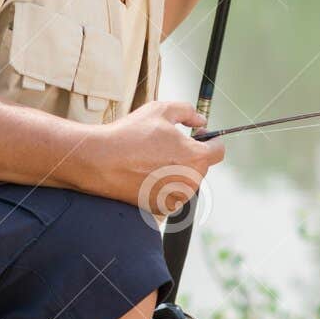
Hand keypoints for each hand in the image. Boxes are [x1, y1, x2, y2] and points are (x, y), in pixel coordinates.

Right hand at [91, 100, 223, 209]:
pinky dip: (164, 185)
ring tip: (153, 158)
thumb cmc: (130, 135)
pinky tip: (146, 173)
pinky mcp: (161, 208)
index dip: (211, 139)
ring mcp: (176, 198)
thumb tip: (201, 120)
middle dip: (191, 154)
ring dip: (178, 170)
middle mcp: (191, 181)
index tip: (198, 134)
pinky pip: (172, 195)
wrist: (100, 161)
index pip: (219, 150)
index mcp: (196, 157)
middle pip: (202, 166)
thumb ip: (188, 112)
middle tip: (168, 144)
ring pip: (187, 181)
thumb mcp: (162, 110)